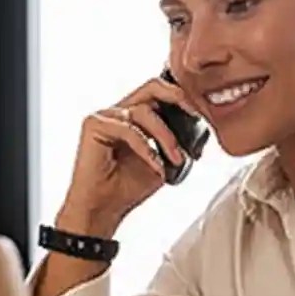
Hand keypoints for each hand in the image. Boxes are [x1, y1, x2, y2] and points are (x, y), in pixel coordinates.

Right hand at [56, 76, 202, 236]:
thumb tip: (200, 132)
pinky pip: (128, 129)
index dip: (182, 97)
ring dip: (166, 137)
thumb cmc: (128, 187)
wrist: (104, 208)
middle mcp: (120, 112)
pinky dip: (147, 148)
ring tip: (176, 159)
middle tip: (194, 114)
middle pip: (152, 87)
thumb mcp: (163, 160)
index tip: (201, 114)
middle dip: (177, 97)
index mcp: (135, 116)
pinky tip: (156, 165)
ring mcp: (106, 116)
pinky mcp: (94, 125)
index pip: (160, 93)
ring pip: (144, 111)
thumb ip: (176, 142)